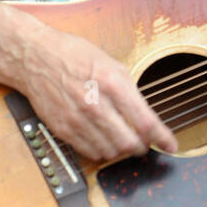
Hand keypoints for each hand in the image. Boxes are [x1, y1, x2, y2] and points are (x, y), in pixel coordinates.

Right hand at [12, 23, 178, 162]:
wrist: (35, 57)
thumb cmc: (74, 55)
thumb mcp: (111, 64)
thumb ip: (130, 92)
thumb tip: (146, 118)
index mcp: (112, 83)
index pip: (145, 121)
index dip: (162, 138)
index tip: (171, 145)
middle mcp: (95, 103)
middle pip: (129, 143)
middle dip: (142, 146)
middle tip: (144, 143)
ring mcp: (77, 119)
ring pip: (110, 151)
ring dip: (121, 150)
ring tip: (123, 139)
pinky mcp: (63, 128)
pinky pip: (89, 151)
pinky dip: (102, 151)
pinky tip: (104, 140)